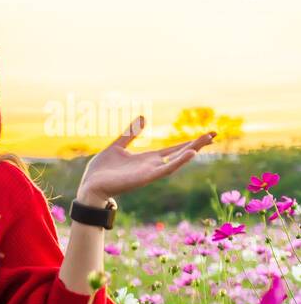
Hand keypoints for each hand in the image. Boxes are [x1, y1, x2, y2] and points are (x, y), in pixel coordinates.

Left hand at [77, 115, 214, 204]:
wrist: (90, 186)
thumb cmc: (101, 171)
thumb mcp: (117, 146)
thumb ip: (130, 134)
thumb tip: (143, 117)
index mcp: (147, 159)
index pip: (173, 149)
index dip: (189, 142)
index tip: (207, 134)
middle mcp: (152, 166)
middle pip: (179, 153)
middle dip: (197, 144)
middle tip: (214, 134)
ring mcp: (149, 172)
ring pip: (176, 161)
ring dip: (191, 151)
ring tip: (206, 140)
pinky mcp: (144, 178)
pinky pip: (165, 170)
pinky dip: (178, 162)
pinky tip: (190, 154)